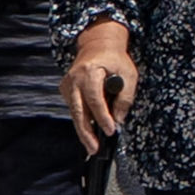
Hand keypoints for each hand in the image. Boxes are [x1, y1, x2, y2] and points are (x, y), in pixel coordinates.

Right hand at [64, 25, 138, 150]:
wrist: (97, 46)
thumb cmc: (115, 60)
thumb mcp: (129, 74)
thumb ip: (125, 97)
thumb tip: (119, 120)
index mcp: (89, 71)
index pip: (94, 99)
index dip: (102, 117)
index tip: (111, 130)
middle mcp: (74, 79)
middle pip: (78, 111)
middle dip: (86, 133)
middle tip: (94, 149)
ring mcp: (68, 85)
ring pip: (75, 114)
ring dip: (84, 131)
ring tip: (93, 147)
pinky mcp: (66, 91)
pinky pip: (75, 110)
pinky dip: (83, 121)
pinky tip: (90, 133)